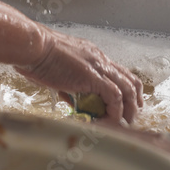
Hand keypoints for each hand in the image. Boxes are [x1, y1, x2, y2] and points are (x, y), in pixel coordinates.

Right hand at [15, 27, 143, 124]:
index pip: (119, 72)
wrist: (33, 46)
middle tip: (131, 116)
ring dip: (129, 109)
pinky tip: (110, 120)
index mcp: (93, 56)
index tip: (126, 104)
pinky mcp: (92, 76)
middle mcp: (100, 59)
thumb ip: (68, 85)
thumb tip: (71, 101)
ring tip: (125, 122)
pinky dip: (115, 110)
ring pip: (128, 89)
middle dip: (135, 100)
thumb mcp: (57, 71)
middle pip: (130, 79)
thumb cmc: (37, 56)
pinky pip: (114, 96)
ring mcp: (98, 67)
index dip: (127, 89)